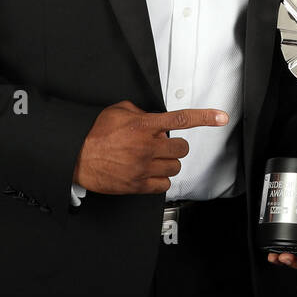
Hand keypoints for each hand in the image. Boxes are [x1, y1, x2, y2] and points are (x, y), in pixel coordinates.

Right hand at [72, 100, 227, 194]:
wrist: (76, 157)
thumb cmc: (94, 134)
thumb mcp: (118, 111)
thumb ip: (141, 113)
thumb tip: (153, 118)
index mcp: (145, 125)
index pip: (182, 119)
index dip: (205, 117)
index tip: (221, 117)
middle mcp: (148, 146)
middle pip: (182, 148)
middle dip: (174, 146)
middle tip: (161, 145)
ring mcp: (144, 167)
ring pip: (175, 167)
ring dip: (168, 163)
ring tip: (152, 160)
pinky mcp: (139, 185)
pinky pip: (164, 185)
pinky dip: (161, 180)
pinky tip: (150, 173)